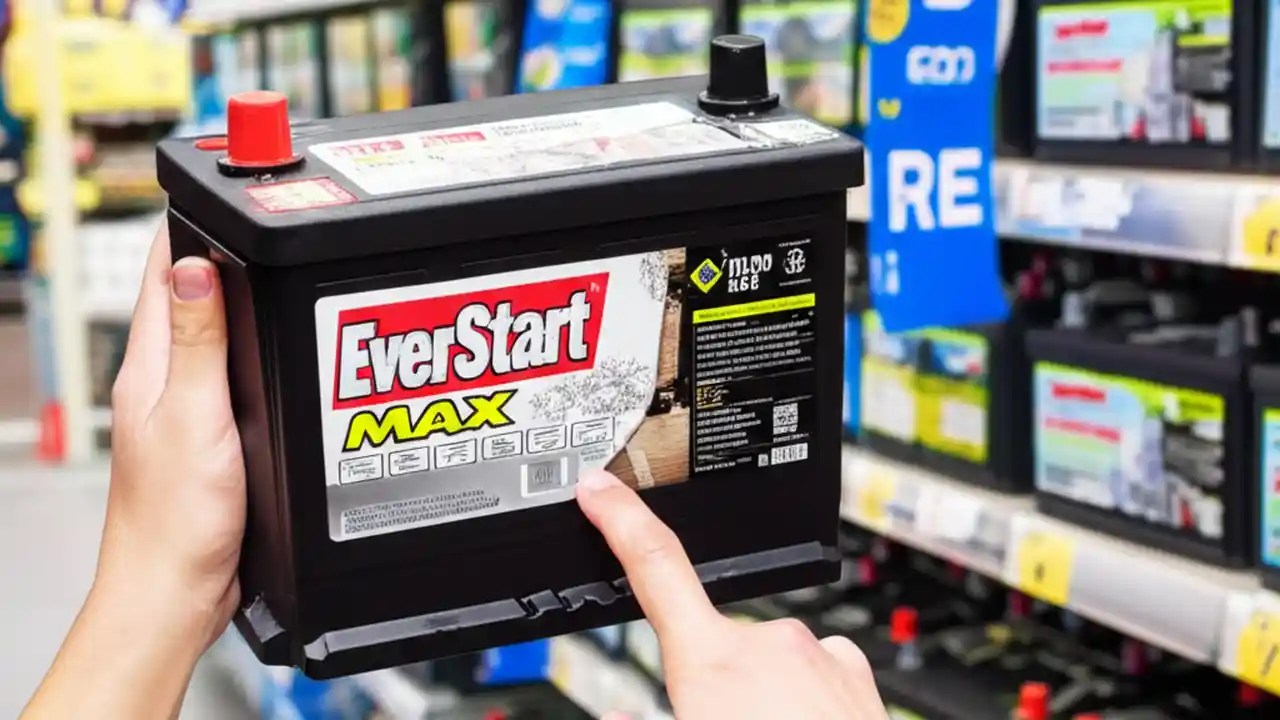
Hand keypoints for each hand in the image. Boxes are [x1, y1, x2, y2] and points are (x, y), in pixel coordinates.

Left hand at [100, 226, 243, 648]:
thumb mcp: (195, 419)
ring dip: (242, 296)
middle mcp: (162, 378)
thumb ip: (197, 342)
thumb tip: (193, 265)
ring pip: (215, 331)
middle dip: (224, 249)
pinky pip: (234, 372)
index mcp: (149, 365)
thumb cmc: (177, 521)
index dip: (190, 223)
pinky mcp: (212, 434)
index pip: (161, 270)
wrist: (177, 591)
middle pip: (191, 292)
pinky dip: (258, 347)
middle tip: (266, 218)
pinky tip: (283, 351)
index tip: (223, 188)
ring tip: (279, 267)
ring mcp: (187, 406)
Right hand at [576, 470, 887, 719]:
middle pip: (710, 644)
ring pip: (761, 664)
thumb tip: (617, 717)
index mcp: (710, 662)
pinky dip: (799, 700)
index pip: (653, 565)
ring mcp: (817, 654)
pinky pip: (810, 671)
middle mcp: (767, 643)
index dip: (619, 518)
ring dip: (756, 699)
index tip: (599, 488)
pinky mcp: (854, 671)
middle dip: (707, 686)